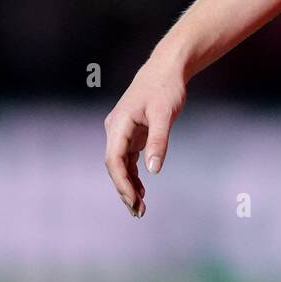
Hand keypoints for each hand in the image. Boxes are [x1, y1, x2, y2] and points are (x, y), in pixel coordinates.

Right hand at [103, 54, 186, 217]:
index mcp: (118, 124)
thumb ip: (158, 141)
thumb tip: (153, 170)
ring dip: (128, 185)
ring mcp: (122, 132)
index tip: (133, 201)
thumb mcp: (165, 114)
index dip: (121, 183)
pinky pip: (128, 159)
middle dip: (124, 189)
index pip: (113, 160)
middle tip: (138, 212)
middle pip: (114, 166)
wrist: (167, 69)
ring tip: (140, 208)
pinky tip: (141, 190)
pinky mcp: (131, 133)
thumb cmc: (166, 88)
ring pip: (120, 165)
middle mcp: (115, 129)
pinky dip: (133, 175)